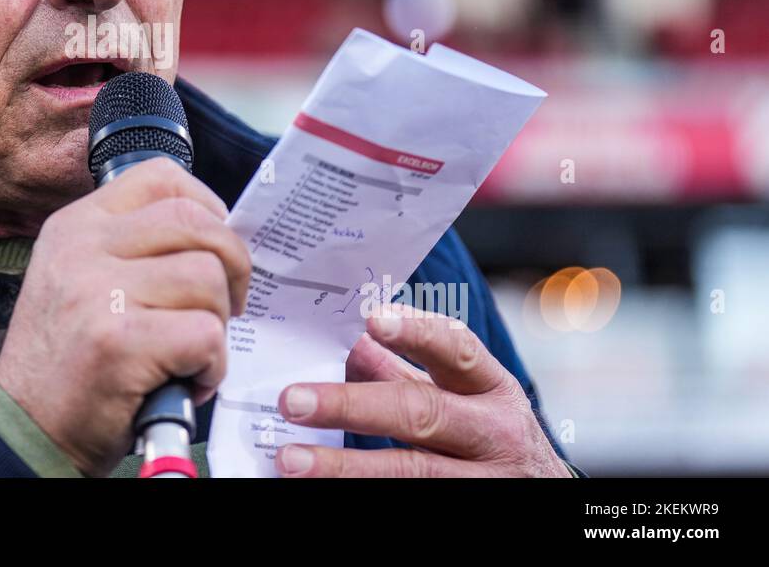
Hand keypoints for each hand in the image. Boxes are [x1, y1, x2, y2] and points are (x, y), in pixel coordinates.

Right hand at [0, 159, 251, 476]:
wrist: (26, 430)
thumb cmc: (68, 361)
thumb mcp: (78, 278)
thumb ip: (132, 247)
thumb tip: (215, 232)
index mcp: (76, 226)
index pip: (160, 176)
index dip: (206, 204)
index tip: (214, 244)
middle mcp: (82, 249)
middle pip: (196, 221)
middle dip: (233, 264)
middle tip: (224, 305)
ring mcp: (98, 293)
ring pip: (207, 277)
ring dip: (219, 323)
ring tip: (193, 352)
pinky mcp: (118, 343)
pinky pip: (205, 333)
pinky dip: (212, 364)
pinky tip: (187, 381)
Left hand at [274, 303, 569, 476]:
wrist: (541, 495)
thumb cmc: (491, 437)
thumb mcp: (464, 398)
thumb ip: (408, 371)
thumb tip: (351, 341)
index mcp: (492, 389)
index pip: (457, 351)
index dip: (417, 333)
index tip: (371, 320)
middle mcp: (494, 434)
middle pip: (421, 413)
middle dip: (352, 405)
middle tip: (294, 400)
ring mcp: (481, 482)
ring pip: (410, 471)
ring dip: (344, 466)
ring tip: (291, 459)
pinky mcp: (463, 512)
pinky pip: (408, 501)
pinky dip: (360, 493)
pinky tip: (318, 490)